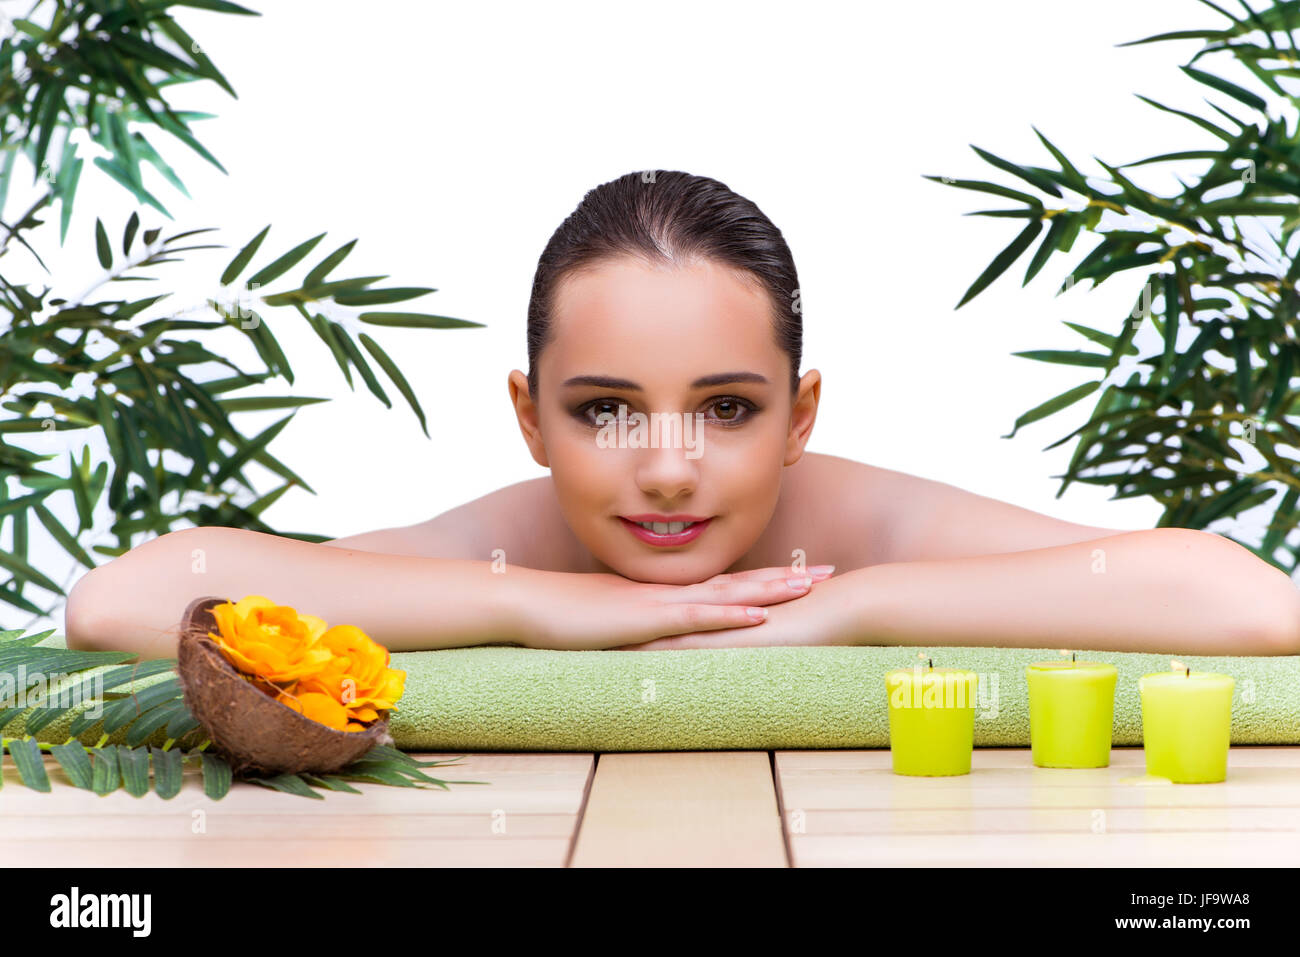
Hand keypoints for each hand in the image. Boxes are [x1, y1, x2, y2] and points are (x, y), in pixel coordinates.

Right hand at [512, 563, 833, 649]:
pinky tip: (757, 617)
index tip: (802, 575)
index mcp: (666, 595)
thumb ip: (639, 630)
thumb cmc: (562, 617)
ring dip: (770, 590)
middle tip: (830, 570)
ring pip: (727, 595)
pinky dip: (728, 617)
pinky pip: (694, 618)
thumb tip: (658, 641)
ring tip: (811, 584)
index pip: (727, 586)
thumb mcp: (612, 625)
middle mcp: (671, 593)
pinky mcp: (645, 620)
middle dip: (786, 578)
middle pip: (740, 584)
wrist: (526, 603)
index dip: (766, 580)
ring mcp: (660, 603)